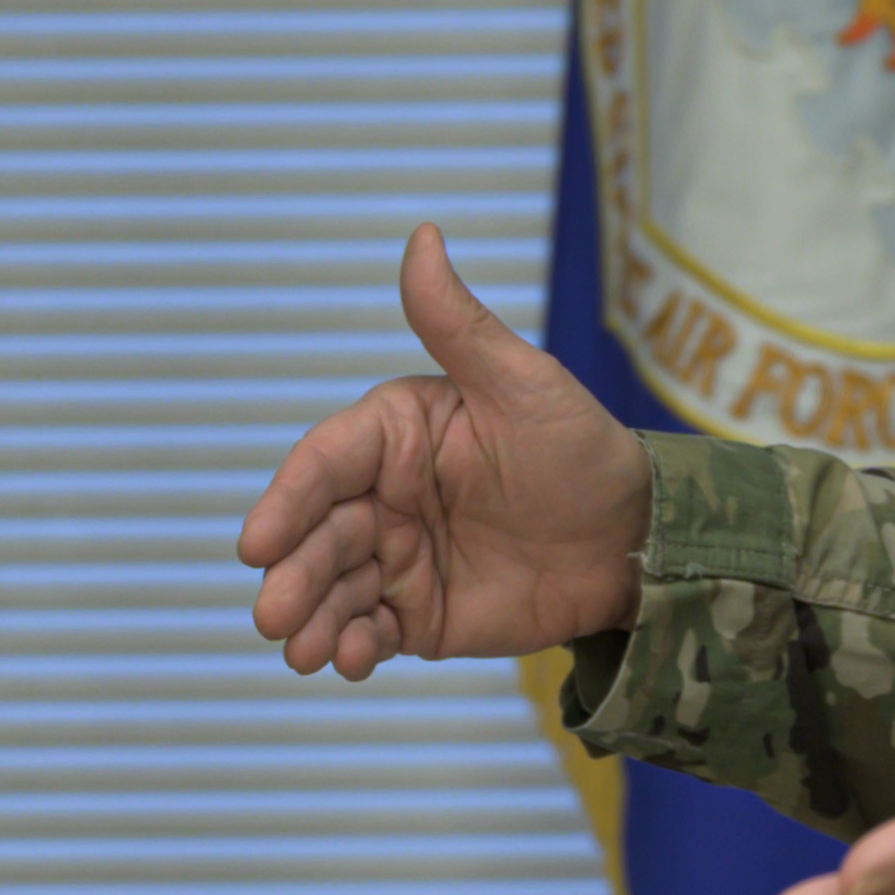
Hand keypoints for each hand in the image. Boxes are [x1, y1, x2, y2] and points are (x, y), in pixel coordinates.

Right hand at [235, 224, 650, 679]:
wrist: (637, 541)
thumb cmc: (580, 448)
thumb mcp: (522, 383)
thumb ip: (458, 323)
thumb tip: (424, 234)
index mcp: (392, 434)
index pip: (324, 464)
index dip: (287, 501)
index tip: (258, 542)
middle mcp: (382, 495)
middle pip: (318, 535)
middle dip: (292, 576)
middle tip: (273, 615)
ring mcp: (397, 557)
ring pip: (334, 588)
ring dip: (310, 618)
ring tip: (303, 651)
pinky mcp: (418, 614)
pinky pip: (370, 631)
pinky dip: (350, 648)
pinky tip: (346, 660)